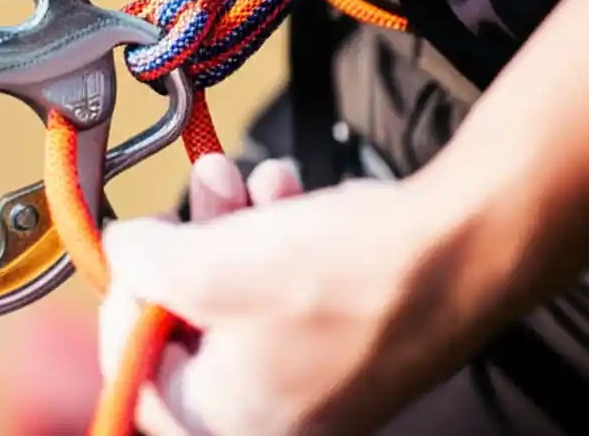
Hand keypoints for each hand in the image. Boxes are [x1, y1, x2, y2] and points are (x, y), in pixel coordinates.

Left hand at [99, 156, 459, 434]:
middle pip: (194, 326)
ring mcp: (315, 382)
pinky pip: (290, 290)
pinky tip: (287, 190)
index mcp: (227, 424)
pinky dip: (280, 235)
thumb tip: (124, 252)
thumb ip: (141, 264)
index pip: (139, 375)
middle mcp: (273, 417)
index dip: (126, 302)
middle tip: (200, 191)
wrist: (464, 249)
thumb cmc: (341, 275)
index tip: (135, 253)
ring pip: (243, 295)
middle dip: (191, 242)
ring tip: (247, 177)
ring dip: (236, 225)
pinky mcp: (347, 341)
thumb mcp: (206, 265)